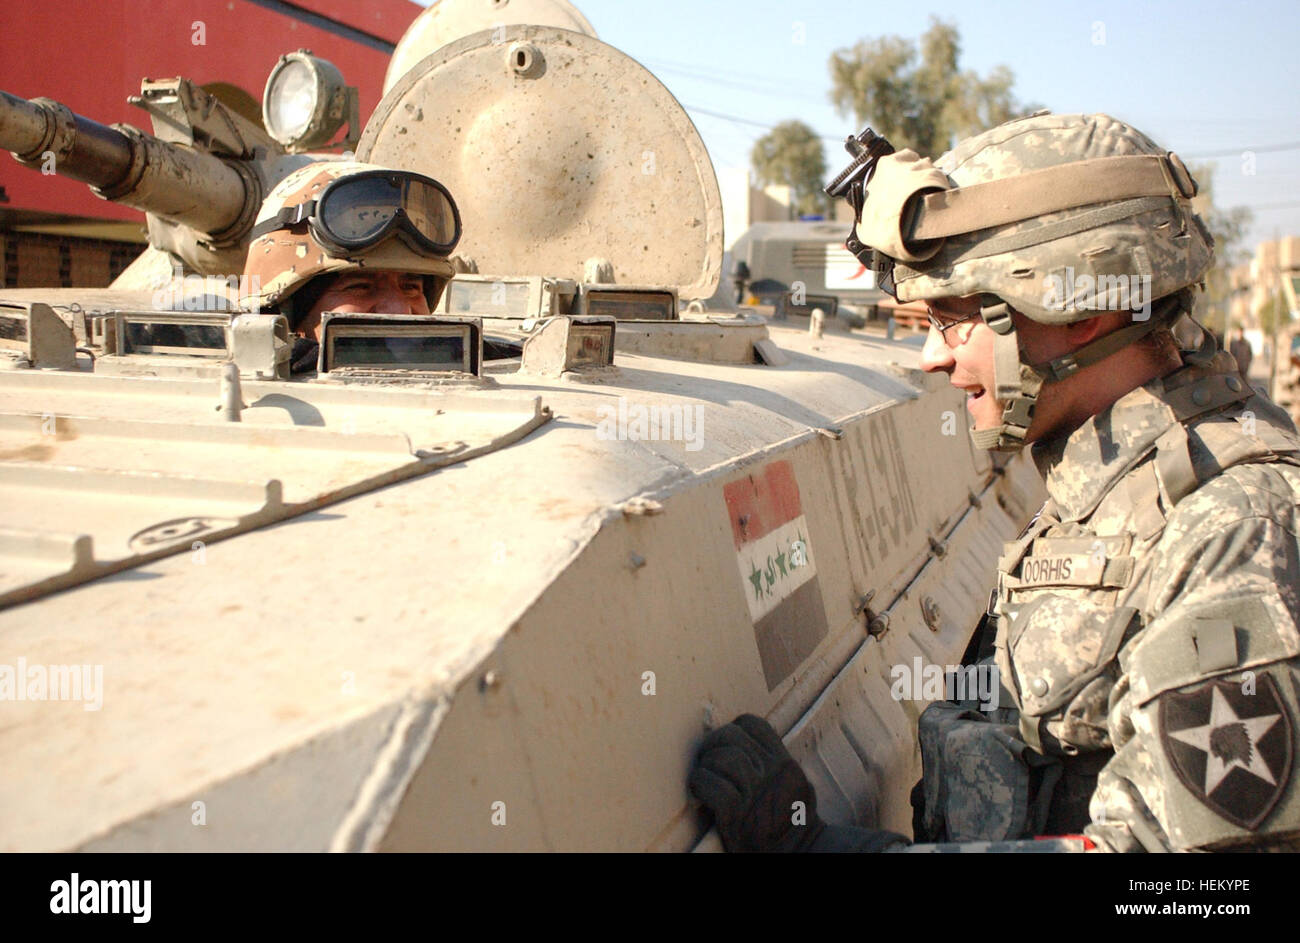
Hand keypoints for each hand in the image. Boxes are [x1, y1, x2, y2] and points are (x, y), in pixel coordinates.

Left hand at [688, 714, 823, 852]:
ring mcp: (754, 795)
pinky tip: (700, 792)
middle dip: (713, 744)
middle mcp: (770, 774)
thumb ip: (775, 762)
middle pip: (731, 736)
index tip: (727, 744)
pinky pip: (712, 786)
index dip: (733, 729)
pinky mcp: (737, 817)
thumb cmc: (793, 820)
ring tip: (705, 776)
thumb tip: (746, 743)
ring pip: (722, 758)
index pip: (752, 724)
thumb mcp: (795, 783)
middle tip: (707, 759)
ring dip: (706, 765)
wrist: (800, 852)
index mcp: (783, 763)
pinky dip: (700, 785)